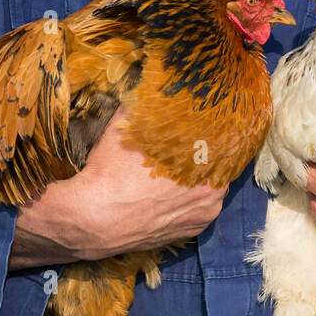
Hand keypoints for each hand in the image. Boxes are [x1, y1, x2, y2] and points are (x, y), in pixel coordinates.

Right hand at [8, 109, 226, 267]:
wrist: (91, 220)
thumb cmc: (112, 171)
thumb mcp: (127, 123)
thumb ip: (146, 103)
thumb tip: (151, 80)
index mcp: (208, 166)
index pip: (224, 142)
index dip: (213, 130)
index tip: (204, 121)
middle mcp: (213, 196)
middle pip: (216, 166)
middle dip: (203, 154)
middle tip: (185, 143)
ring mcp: (201, 219)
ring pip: (206, 189)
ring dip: (195, 178)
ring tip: (174, 168)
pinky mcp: (188, 235)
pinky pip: (194, 210)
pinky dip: (186, 200)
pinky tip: (166, 191)